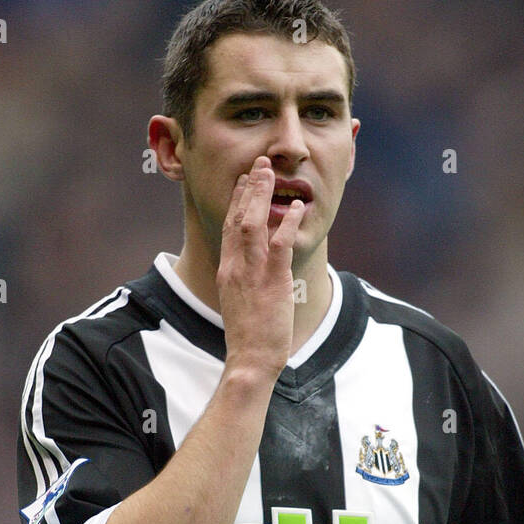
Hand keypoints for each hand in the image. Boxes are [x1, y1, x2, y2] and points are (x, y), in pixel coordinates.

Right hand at [216, 155, 305, 378]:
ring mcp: (253, 273)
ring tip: (270, 172)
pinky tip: (297, 209)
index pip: (229, 228)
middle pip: (239, 218)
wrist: (250, 359)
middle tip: (258, 164)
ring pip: (254, 224)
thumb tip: (251, 272)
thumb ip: (242, 281)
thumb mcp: (239, 303)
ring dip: (263, 195)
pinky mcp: (273, 282)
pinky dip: (288, 223)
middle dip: (248, 188)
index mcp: (226, 271)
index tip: (243, 182)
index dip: (237, 202)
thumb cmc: (248, 338)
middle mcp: (235, 267)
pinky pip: (280, 245)